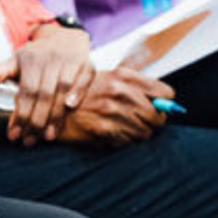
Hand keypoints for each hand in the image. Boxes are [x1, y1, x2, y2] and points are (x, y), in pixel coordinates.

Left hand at [0, 23, 93, 145]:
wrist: (64, 38)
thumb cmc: (37, 56)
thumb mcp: (16, 60)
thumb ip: (1, 72)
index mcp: (32, 60)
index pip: (26, 91)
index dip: (20, 113)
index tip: (14, 134)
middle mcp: (51, 59)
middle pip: (45, 94)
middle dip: (37, 120)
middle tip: (29, 141)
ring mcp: (70, 61)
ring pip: (63, 89)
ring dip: (56, 114)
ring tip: (47, 136)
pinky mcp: (86, 63)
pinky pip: (84, 79)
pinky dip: (79, 93)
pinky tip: (70, 109)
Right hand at [56, 67, 174, 147]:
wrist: (52, 106)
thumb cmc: (83, 94)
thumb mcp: (108, 80)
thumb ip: (135, 88)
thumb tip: (165, 105)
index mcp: (124, 75)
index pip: (165, 92)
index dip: (164, 104)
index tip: (157, 108)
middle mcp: (120, 91)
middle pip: (157, 116)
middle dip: (152, 123)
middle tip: (140, 123)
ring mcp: (112, 110)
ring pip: (145, 132)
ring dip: (137, 134)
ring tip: (121, 128)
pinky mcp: (105, 129)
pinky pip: (129, 142)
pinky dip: (123, 142)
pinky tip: (111, 134)